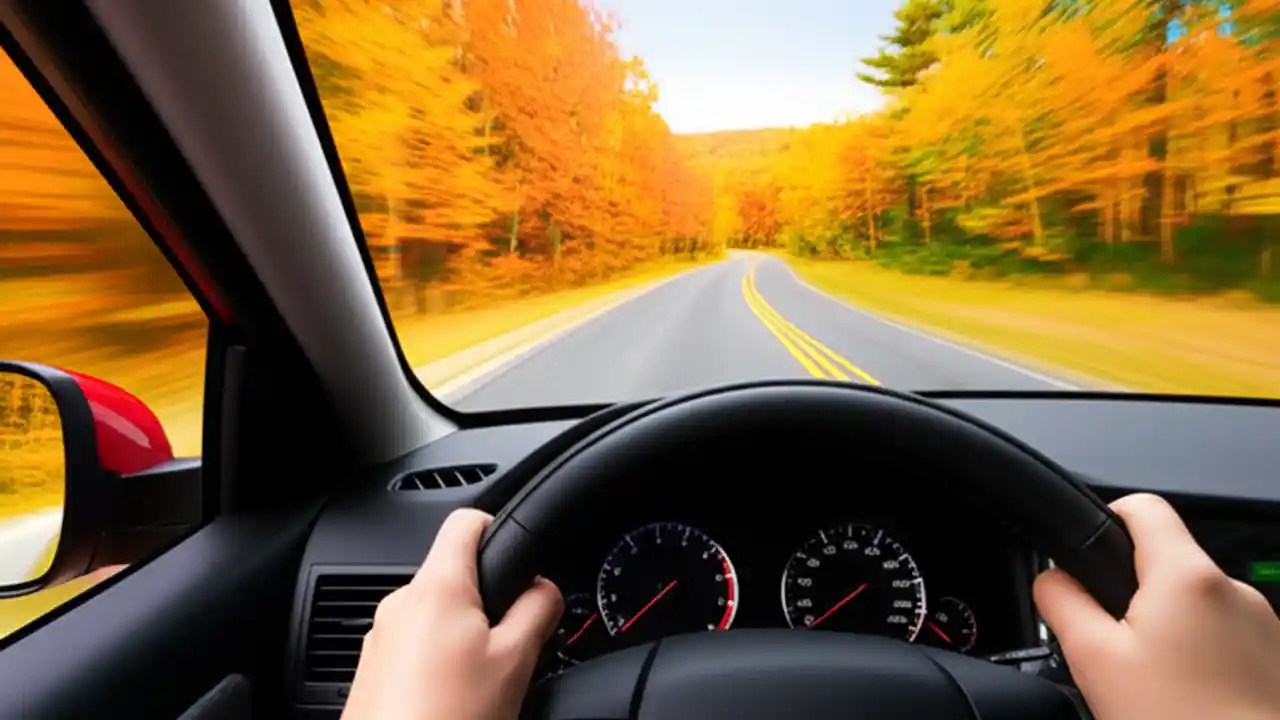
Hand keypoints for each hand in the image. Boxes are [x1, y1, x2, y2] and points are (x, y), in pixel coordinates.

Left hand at [342, 509, 563, 719]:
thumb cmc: (449, 719)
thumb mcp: (516, 661)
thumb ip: (538, 609)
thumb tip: (545, 588)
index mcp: (437, 587)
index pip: (467, 520)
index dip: (499, 528)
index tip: (520, 556)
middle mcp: (400, 603)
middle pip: (455, 574)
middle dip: (489, 601)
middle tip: (513, 644)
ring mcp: (381, 638)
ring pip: (436, 615)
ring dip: (464, 636)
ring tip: (483, 682)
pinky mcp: (372, 671)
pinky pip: (415, 647)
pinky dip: (440, 662)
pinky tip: (454, 700)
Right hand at [1034, 493, 1279, 719]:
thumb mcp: (1093, 659)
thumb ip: (1061, 603)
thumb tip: (1051, 578)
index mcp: (1186, 576)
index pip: (1141, 507)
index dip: (1104, 522)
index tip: (1087, 559)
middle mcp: (1233, 590)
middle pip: (1165, 563)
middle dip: (1131, 597)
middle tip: (1112, 650)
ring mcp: (1262, 625)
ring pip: (1192, 606)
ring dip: (1166, 632)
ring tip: (1153, 687)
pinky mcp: (1274, 659)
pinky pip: (1222, 638)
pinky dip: (1197, 658)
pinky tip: (1185, 700)